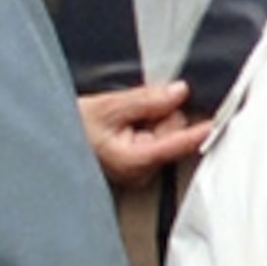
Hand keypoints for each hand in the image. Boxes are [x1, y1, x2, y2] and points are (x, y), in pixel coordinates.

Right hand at [77, 81, 205, 188]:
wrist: (49, 143)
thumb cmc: (69, 131)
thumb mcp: (107, 108)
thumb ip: (146, 100)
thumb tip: (178, 92)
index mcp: (134, 162)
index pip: (177, 144)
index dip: (198, 130)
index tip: (217, 123)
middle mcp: (141, 173)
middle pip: (173, 134)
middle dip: (161, 115)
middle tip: (130, 110)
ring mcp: (140, 172)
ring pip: (166, 134)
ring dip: (151, 119)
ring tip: (121, 119)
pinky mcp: (139, 167)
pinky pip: (155, 139)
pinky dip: (145, 127)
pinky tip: (123, 127)